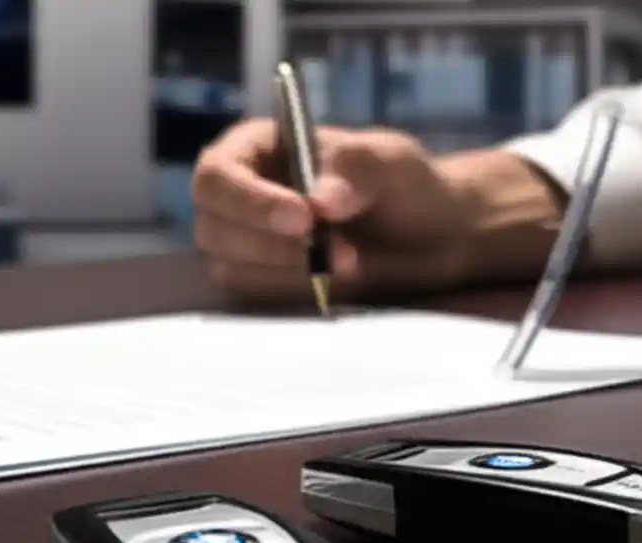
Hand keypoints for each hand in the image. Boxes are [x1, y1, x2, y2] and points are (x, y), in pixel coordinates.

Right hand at [191, 119, 562, 302]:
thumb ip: (360, 169)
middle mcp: (238, 195)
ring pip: (226, 264)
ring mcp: (243, 242)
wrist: (431, 240)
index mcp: (255, 148)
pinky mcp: (258, 281)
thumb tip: (321, 200)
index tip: (303, 218)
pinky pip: (250, 294)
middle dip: (267, 243)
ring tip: (348, 262)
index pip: (217, 174)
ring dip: (284, 270)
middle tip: (333, 250)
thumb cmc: (405, 186)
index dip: (249, 200)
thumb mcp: (393, 163)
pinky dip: (288, 292)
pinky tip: (330, 281)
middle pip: (211, 224)